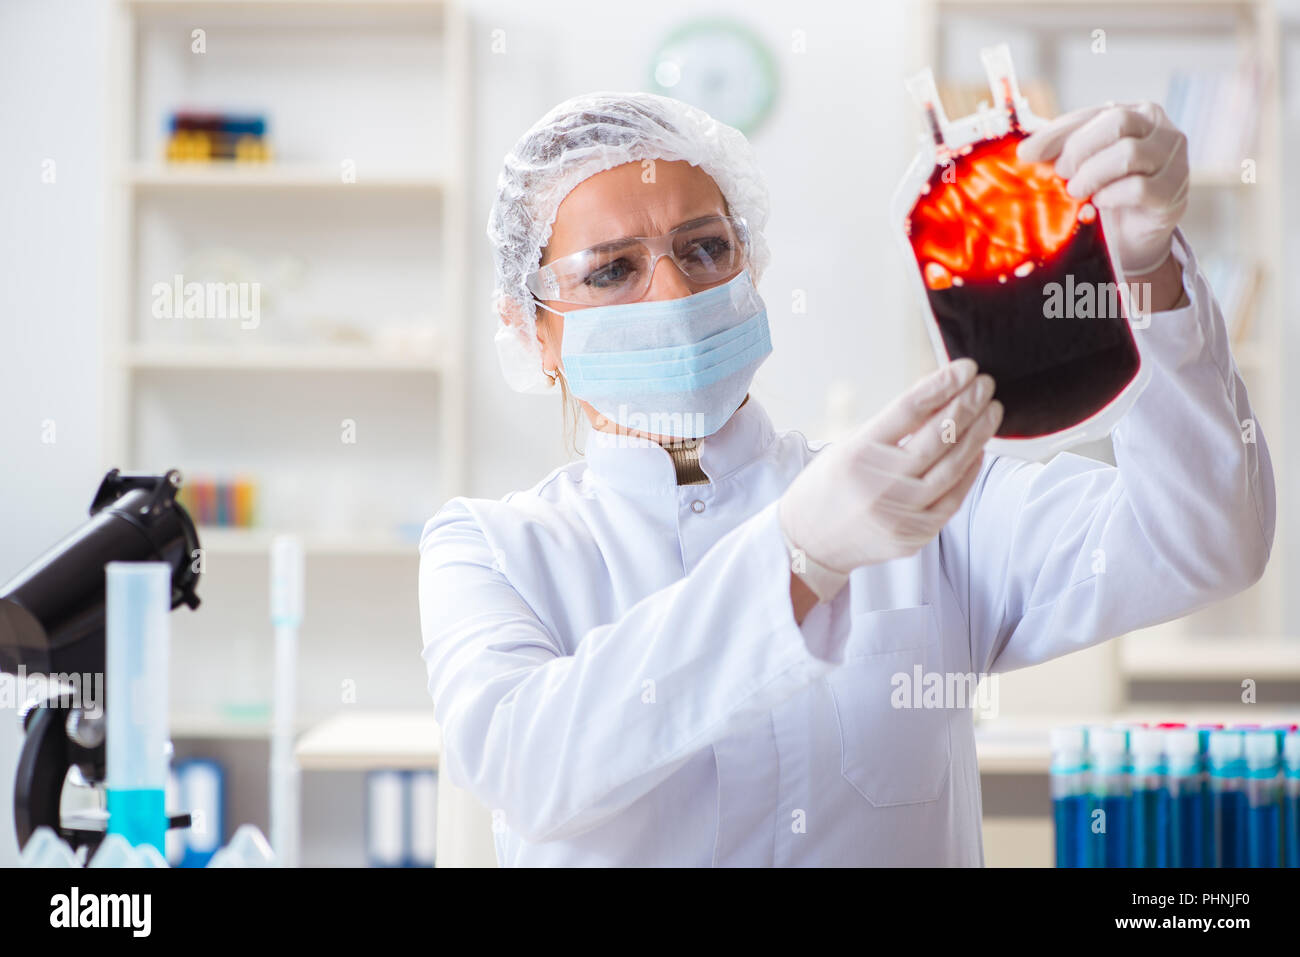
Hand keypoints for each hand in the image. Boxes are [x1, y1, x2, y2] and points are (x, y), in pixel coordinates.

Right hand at [780, 359, 1001, 602]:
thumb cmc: (830, 486)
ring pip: (951, 468)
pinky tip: (978, 449)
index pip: (909, 410)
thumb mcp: (848, 446)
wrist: (810, 542)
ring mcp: (898, 514)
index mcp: (857, 454)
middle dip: (966, 406)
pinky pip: (952, 499)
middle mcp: (878, 485)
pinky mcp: (913, 536)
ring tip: (991, 411)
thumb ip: (892, 427)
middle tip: (985, 385)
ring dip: (977, 435)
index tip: (966, 368)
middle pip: (936, 438)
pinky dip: (969, 472)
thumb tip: (940, 395)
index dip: (942, 386)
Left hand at [1018, 102, 1189, 275]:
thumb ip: (1060, 151)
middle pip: (1118, 122)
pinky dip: (1112, 195)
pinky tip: (1100, 203)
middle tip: (1061, 174)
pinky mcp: (1173, 191)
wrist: (1132, 235)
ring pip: (1129, 153)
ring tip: (1077, 192)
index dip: (1056, 133)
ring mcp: (1172, 159)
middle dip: (1080, 149)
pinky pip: (1140, 188)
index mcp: (1136, 113)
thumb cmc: (1106, 191)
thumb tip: (1025, 150)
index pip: (1092, 114)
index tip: (1025, 154)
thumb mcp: (1083, 165)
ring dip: (1093, 174)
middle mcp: (1160, 129)